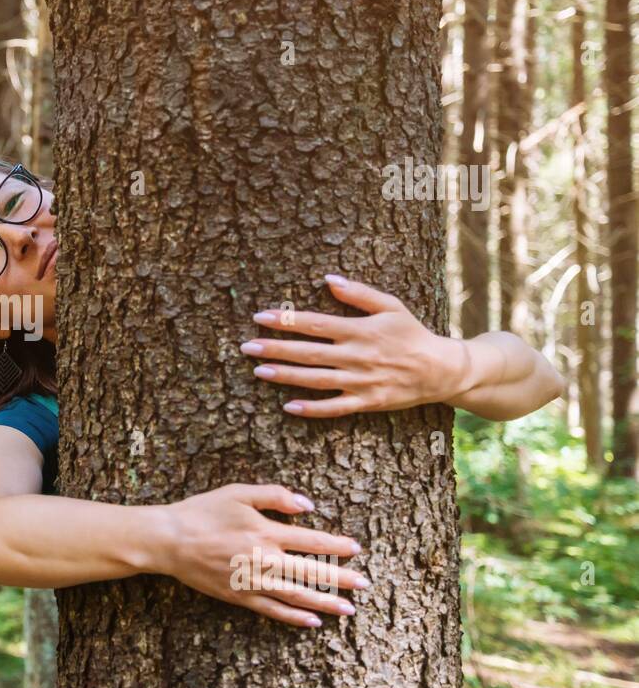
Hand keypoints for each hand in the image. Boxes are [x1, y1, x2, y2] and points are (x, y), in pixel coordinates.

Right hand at [158, 483, 367, 627]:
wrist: (169, 540)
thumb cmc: (202, 512)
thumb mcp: (237, 492)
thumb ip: (274, 495)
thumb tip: (308, 505)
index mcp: (264, 531)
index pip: (310, 540)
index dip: (336, 544)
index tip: (356, 549)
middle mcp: (263, 559)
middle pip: (310, 571)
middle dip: (341, 578)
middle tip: (365, 584)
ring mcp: (252, 581)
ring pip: (296, 594)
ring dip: (325, 602)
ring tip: (348, 609)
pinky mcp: (239, 596)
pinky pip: (272, 610)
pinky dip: (294, 617)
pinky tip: (312, 621)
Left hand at [242, 274, 469, 418]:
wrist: (441, 370)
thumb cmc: (412, 334)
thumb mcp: (391, 306)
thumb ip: (359, 294)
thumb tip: (328, 279)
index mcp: (360, 330)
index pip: (315, 324)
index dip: (286, 320)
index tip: (260, 317)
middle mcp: (357, 356)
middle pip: (309, 352)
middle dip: (276, 349)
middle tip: (247, 346)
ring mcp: (360, 381)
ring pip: (316, 379)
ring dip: (286, 376)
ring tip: (259, 370)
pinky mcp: (366, 402)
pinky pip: (334, 408)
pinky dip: (312, 409)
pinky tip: (288, 406)